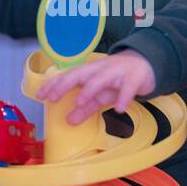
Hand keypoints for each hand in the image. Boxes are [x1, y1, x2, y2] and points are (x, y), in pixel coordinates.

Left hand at [36, 50, 156, 125]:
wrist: (147, 64)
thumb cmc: (119, 79)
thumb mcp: (102, 94)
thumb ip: (86, 107)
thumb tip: (69, 120)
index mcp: (90, 72)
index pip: (68, 76)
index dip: (53, 84)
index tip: (40, 96)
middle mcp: (100, 69)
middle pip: (80, 74)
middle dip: (64, 84)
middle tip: (53, 98)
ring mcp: (117, 72)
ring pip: (102, 78)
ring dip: (89, 89)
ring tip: (79, 102)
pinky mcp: (134, 78)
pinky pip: (128, 87)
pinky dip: (124, 97)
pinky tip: (120, 109)